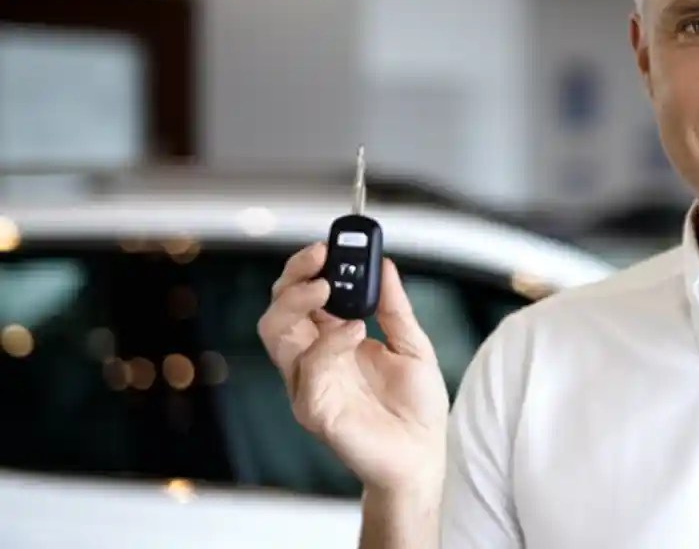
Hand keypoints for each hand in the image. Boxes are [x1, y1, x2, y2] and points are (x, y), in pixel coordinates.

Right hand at [257, 242, 449, 495]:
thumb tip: (385, 264)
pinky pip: (307, 371)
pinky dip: (328, 345)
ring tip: (328, 289)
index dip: (309, 267)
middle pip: (278, 309)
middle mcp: (314, 358)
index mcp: (333, 339)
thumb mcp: (413, 344)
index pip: (304, 296)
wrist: (423, 455)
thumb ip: (395, 307)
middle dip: (293, 277)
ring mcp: (310, 384)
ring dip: (297, 303)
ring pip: (275, 334)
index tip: (329, 244)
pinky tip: (356, 333)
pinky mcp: (315, 409)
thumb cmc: (415, 407)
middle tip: (321, 259)